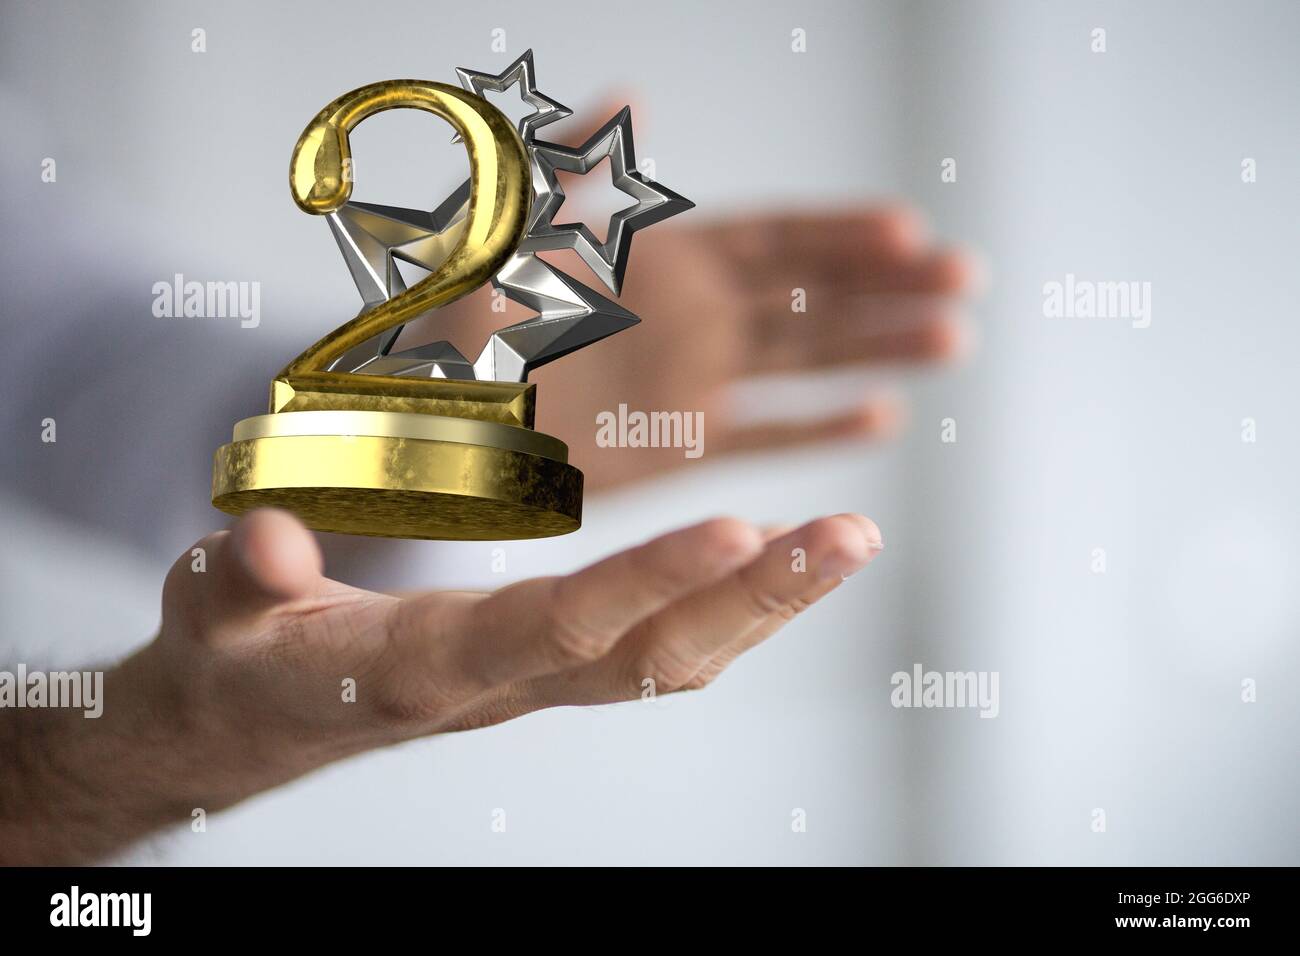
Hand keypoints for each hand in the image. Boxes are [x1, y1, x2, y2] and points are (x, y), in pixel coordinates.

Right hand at [0, 507, 881, 862]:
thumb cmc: (236, 658)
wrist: (250, 718)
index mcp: (427, 666)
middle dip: (756, 600)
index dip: (644, 582)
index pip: (553, 626)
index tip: (737, 524)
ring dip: (766, 603)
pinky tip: (775, 564)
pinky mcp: (547, 671)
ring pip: (675, 661)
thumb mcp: (212, 613)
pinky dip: (727, 611)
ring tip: (846, 540)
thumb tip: (268, 548)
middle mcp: (505, 683)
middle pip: (655, 659)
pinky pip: (657, 654)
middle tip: (851, 537)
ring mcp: (537, 684)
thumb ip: (236, 583)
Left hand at [407, 103, 977, 489]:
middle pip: (808, 296)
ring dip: (874, 351)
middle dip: (884, 287)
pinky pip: (762, 437)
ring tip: (951, 340)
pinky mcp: (679, 448)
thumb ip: (576, 169)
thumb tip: (632, 91)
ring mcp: (693, 383)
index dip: (836, 235)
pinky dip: (816, 431)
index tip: (907, 230)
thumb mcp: (515, 235)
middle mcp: (692, 318)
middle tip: (965, 278)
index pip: (771, 240)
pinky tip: (880, 421)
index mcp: (663, 261)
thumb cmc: (461, 326)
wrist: (431, 428)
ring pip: (802, 364)